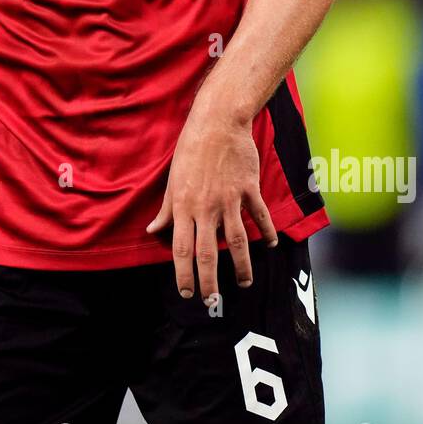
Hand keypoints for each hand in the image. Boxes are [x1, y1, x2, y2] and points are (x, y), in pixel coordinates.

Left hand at [146, 95, 276, 303]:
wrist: (217, 122)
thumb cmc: (191, 150)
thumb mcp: (172, 180)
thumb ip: (166, 210)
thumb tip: (154, 230)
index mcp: (184, 206)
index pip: (182, 248)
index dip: (183, 273)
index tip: (186, 292)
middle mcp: (206, 207)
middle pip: (208, 252)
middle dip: (209, 281)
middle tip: (212, 301)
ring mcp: (229, 199)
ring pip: (236, 241)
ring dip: (241, 265)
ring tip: (243, 283)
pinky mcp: (249, 189)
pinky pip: (259, 216)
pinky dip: (266, 232)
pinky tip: (269, 245)